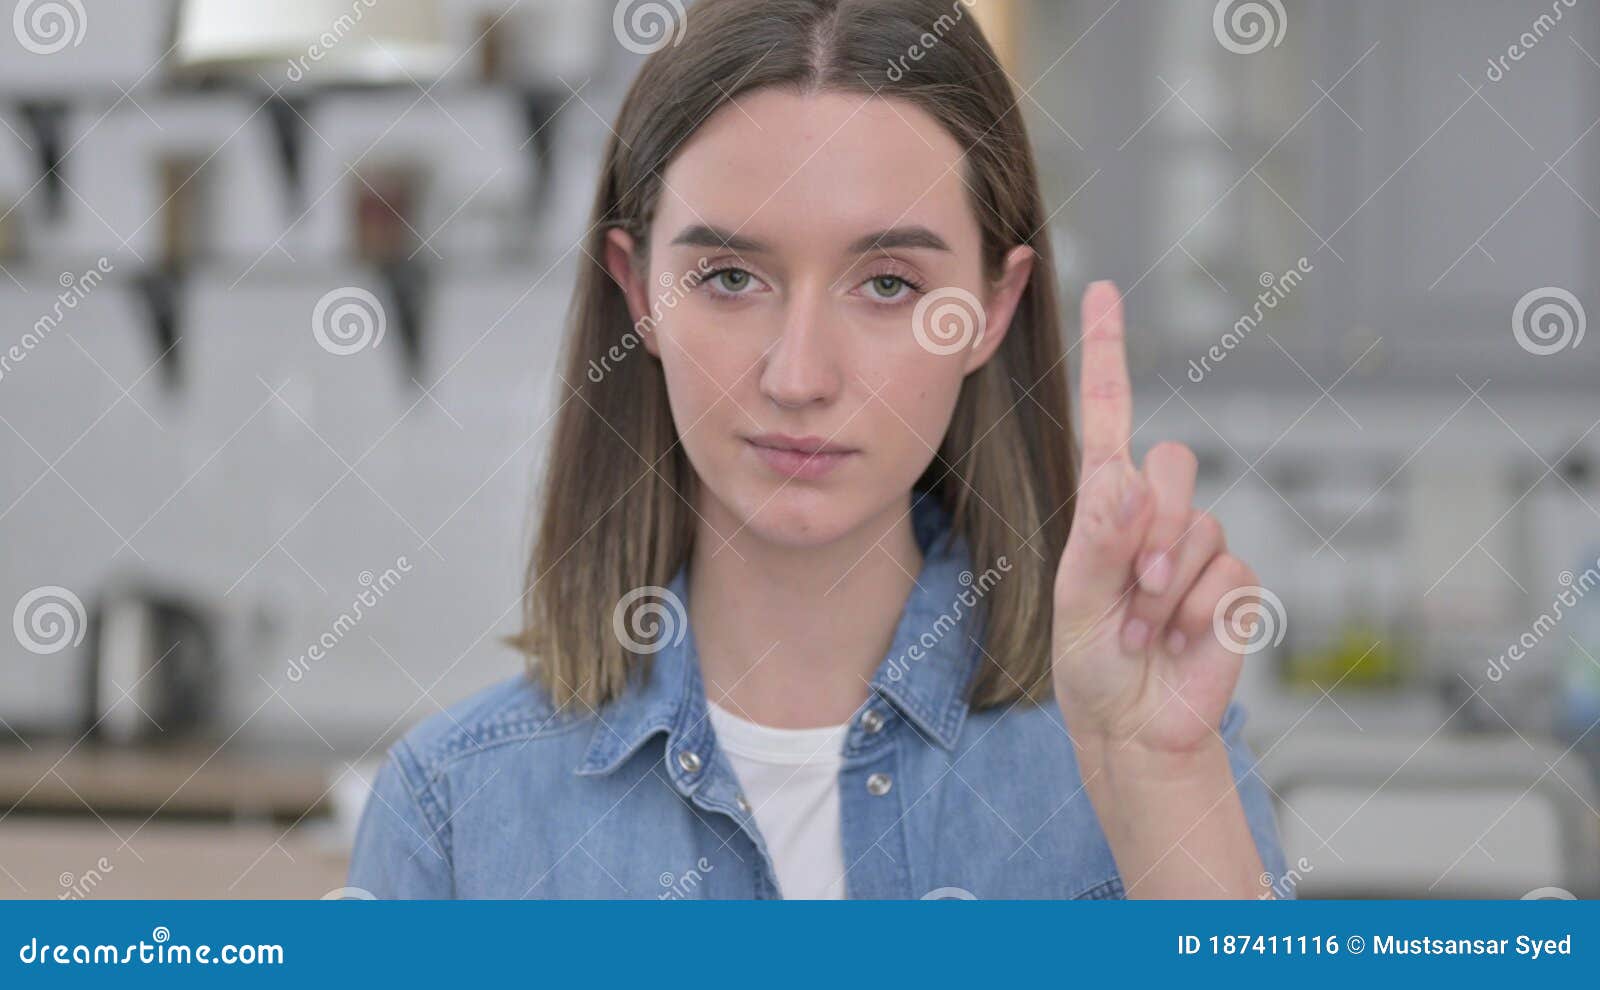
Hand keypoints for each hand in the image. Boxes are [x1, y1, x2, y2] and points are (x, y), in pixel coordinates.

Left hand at [1051, 281, 1262, 757]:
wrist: (1133, 725)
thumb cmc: (1093, 662)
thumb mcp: (1074, 603)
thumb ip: (1096, 543)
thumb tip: (1123, 485)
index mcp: (1106, 506)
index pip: (1109, 414)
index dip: (1108, 352)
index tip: (1103, 288)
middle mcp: (1157, 514)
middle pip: (1172, 461)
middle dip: (1148, 525)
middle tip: (1130, 588)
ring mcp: (1200, 547)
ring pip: (1198, 527)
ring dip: (1163, 588)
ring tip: (1144, 629)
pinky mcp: (1235, 585)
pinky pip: (1226, 576)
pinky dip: (1193, 615)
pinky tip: (1177, 642)